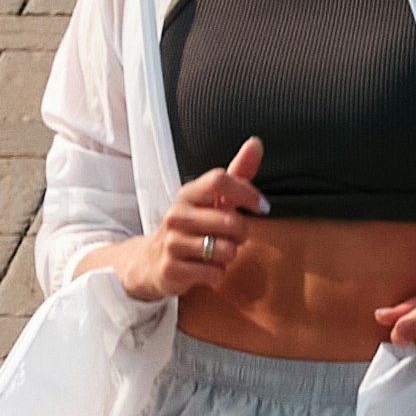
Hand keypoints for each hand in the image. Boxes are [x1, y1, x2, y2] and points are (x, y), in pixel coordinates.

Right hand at [125, 138, 270, 305]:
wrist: (153, 262)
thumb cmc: (193, 226)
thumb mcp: (212, 199)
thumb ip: (237, 174)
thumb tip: (256, 142)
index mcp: (189, 194)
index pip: (220, 180)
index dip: (248, 193)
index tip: (262, 207)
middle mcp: (177, 215)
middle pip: (231, 221)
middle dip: (242, 233)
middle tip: (231, 236)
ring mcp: (172, 242)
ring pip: (226, 250)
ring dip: (229, 255)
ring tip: (215, 251)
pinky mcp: (172, 269)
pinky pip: (215, 273)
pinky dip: (217, 273)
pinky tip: (204, 267)